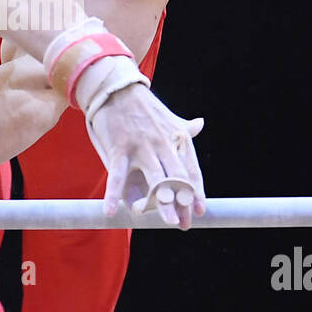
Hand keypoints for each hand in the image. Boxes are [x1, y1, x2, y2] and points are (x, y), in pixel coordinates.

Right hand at [87, 85, 206, 227]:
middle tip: (184, 224)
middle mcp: (163, 144)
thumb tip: (200, 124)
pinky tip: (112, 211)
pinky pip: (117, 176)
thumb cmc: (143, 107)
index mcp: (176, 138)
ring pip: (155, 179)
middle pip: (177, 179)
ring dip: (162, 203)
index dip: (196, 191)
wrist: (117, 88)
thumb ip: (183, 127)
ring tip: (168, 221)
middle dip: (182, 203)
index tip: (200, 211)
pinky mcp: (120, 148)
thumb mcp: (167, 116)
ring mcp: (142, 147)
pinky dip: (113, 194)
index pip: (190, 169)